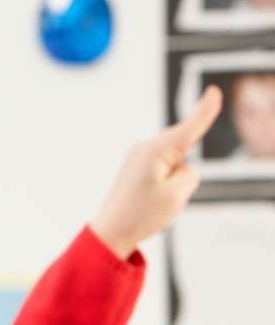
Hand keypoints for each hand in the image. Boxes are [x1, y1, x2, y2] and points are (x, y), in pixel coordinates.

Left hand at [89, 86, 221, 259]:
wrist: (110, 233)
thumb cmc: (140, 215)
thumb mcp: (178, 195)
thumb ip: (190, 173)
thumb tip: (180, 166)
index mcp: (154, 151)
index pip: (188, 128)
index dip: (206, 110)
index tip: (214, 91)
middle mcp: (144, 148)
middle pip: (184, 149)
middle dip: (183, 172)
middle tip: (159, 196)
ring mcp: (137, 156)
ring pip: (175, 162)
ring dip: (173, 180)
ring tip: (151, 200)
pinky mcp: (135, 166)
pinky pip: (164, 169)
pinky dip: (164, 183)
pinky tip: (148, 198)